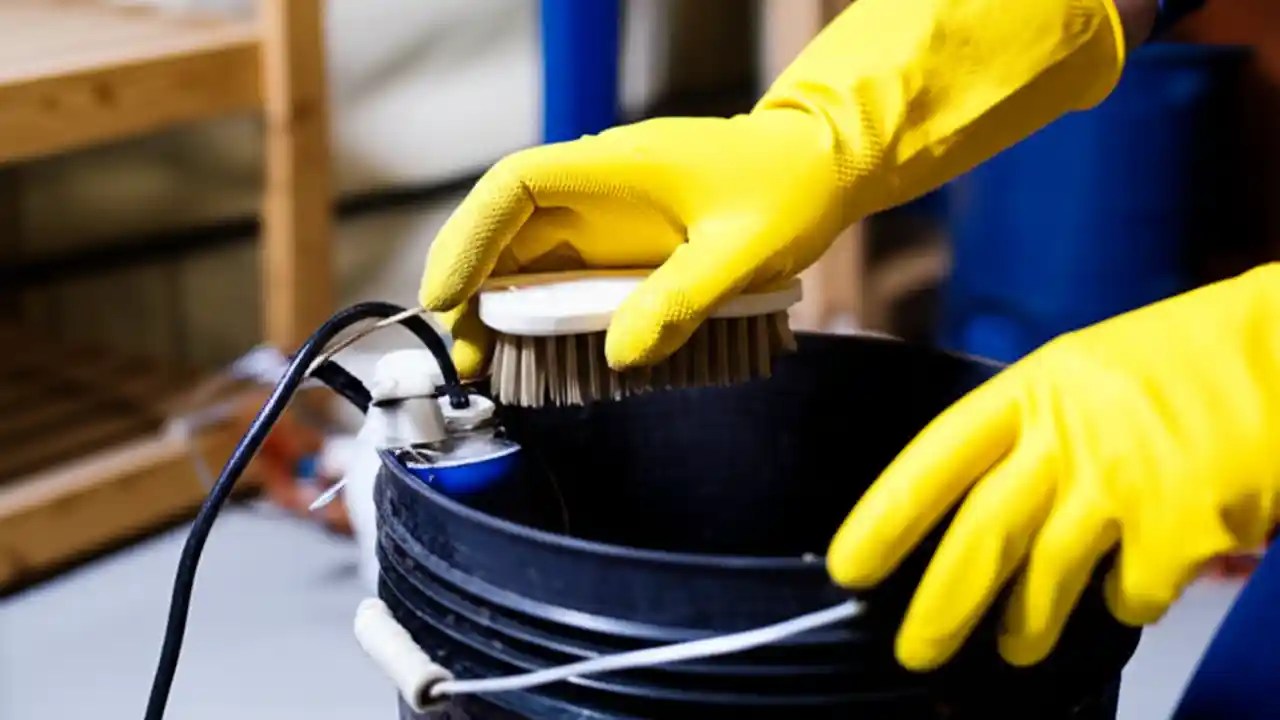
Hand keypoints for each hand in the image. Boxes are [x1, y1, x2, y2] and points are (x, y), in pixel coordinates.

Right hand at [418, 111, 848, 377]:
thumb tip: (620, 354)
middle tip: (465, 357)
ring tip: (487, 367)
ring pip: (527, 256)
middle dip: (471, 287)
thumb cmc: (785, 192)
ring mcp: (605, 218)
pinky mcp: (619, 245)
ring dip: (499, 308)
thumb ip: (685, 296)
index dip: (470, 238)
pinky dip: (539, 313)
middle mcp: (596, 189)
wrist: (816, 168)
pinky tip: (534, 354)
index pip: (516, 187)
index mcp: (615, 168)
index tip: (444, 296)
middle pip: (505, 228)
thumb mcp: (744, 248)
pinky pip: (563, 277)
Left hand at [827, 264, 1279, 671]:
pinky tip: (1135, 586)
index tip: (849, 568)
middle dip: (941, 605)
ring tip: (1013, 647)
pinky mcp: (1179, 529)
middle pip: (982, 535)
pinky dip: (1127, 601)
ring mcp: (1123, 484)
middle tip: (913, 651)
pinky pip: (1131, 594)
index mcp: (1031, 393)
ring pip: (1048, 579)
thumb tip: (975, 501)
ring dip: (1024, 626)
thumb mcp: (1079, 374)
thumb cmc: (1176, 363)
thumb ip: (1027, 434)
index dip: (885, 519)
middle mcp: (1067, 439)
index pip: (936, 461)